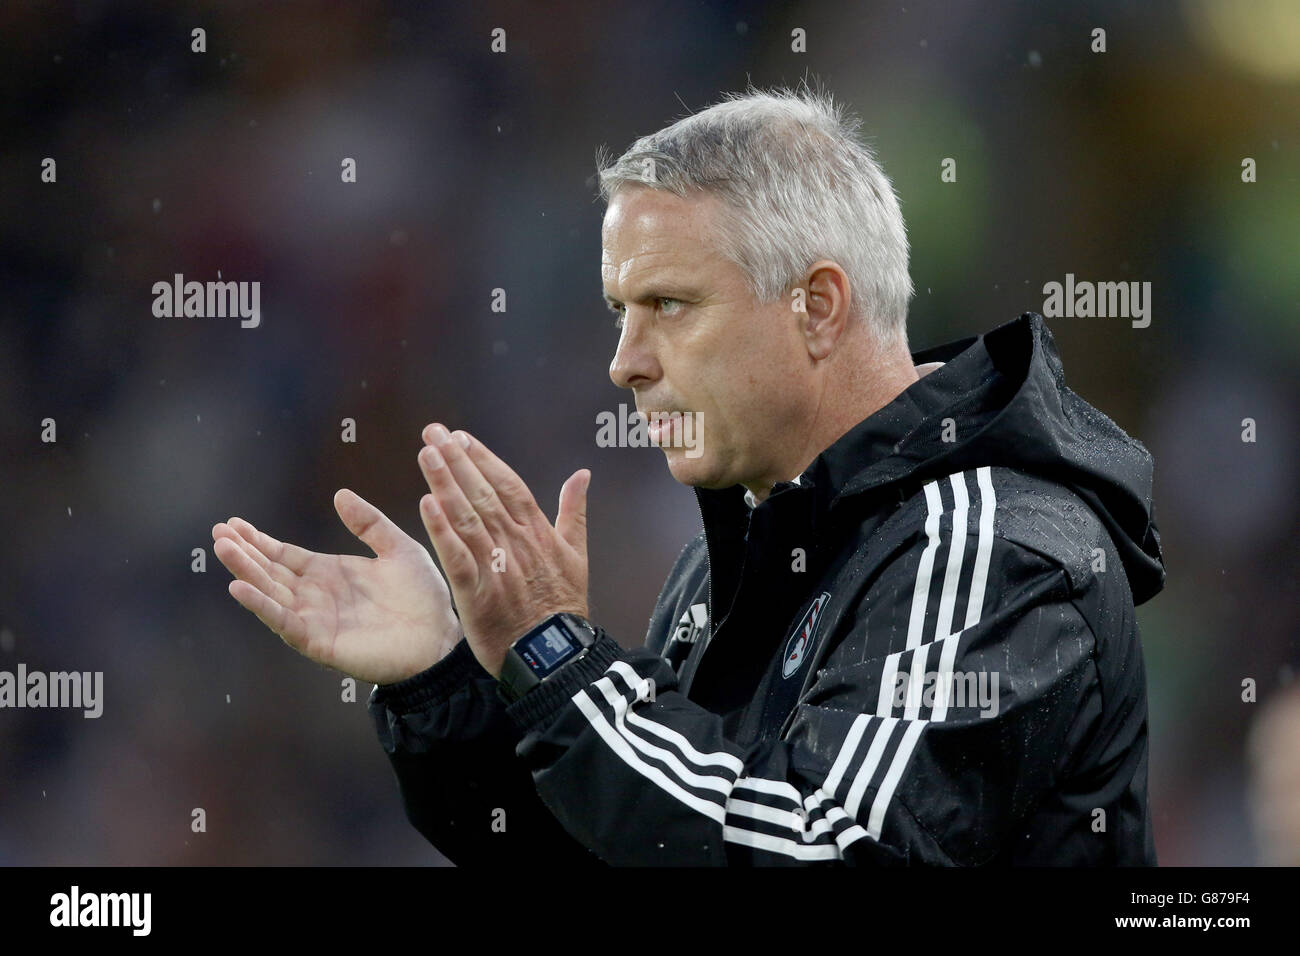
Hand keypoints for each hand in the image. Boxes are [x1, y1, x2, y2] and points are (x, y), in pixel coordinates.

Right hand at [213, 489, 461, 684]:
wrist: (441, 640)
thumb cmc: (424, 598)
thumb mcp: (398, 549)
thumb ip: (369, 523)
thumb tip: (339, 493)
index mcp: (329, 573)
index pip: (284, 555)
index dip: (258, 540)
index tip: (233, 523)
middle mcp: (316, 596)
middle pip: (270, 572)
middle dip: (244, 552)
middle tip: (218, 532)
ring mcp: (315, 620)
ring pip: (271, 593)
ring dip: (246, 572)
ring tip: (224, 550)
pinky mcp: (320, 642)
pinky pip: (285, 623)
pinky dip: (262, 606)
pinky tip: (241, 588)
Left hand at [416, 424, 589, 677]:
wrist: (555, 655)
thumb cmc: (563, 608)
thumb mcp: (578, 556)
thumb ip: (574, 512)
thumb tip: (582, 474)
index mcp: (537, 532)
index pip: (508, 485)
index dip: (484, 459)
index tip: (461, 437)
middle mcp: (515, 542)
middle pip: (483, 493)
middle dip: (458, 460)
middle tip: (433, 431)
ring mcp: (496, 566)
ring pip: (468, 517)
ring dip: (446, 484)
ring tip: (426, 454)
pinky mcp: (477, 593)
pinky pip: (457, 556)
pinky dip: (442, 531)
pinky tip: (426, 505)